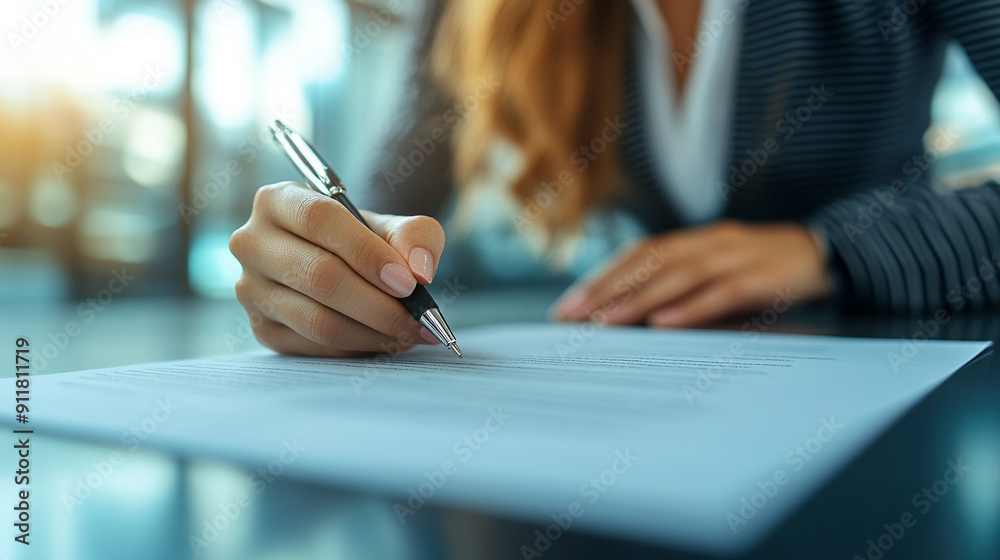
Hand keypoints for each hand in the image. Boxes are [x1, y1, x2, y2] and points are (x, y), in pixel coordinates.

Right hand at [229, 182, 445, 356]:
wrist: (335, 264)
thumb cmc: (362, 240)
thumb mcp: (391, 225)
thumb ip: (415, 236)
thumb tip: (419, 271)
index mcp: (276, 200)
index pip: (319, 220)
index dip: (367, 253)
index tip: (408, 282)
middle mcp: (252, 243)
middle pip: (319, 276)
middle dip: (379, 304)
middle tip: (420, 319)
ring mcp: (251, 290)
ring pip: (318, 320)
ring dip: (373, 332)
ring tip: (411, 333)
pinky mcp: (262, 329)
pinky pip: (315, 346)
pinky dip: (358, 348)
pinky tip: (385, 341)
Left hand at [552, 220, 833, 326]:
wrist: (832, 254)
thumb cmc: (766, 273)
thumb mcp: (721, 276)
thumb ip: (684, 289)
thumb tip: (630, 320)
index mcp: (696, 241)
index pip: (639, 255)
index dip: (603, 277)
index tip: (568, 306)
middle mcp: (711, 242)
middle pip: (650, 262)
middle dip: (607, 289)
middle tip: (571, 316)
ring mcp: (739, 257)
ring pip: (680, 275)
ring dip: (639, 299)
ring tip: (605, 323)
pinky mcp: (766, 278)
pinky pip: (723, 294)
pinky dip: (691, 309)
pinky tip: (664, 325)